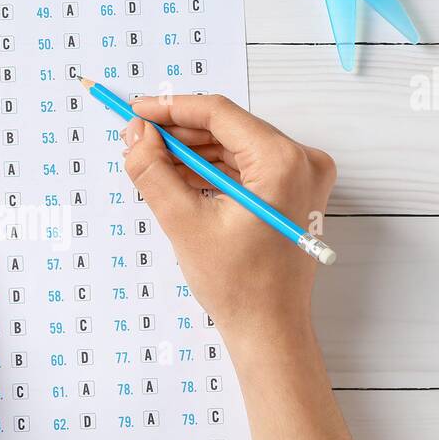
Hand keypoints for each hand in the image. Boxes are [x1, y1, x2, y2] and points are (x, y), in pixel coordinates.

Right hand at [121, 94, 334, 359]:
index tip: (136, 110)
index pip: (219, 114)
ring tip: (151, 159)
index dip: (171, 108)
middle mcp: (302, 161)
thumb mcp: (184, 222)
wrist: (269, 330)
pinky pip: (247, 167)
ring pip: (235, 147)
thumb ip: (154, 171)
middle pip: (228, 128)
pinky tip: (178, 175)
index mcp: (283, 162)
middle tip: (136, 138)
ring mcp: (303, 177)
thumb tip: (136, 134)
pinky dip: (213, 169)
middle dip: (179, 132)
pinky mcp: (294, 193)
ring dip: (193, 151)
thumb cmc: (238, 286)